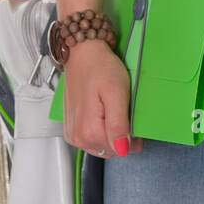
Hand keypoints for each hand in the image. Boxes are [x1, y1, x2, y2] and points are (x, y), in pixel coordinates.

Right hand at [62, 38, 141, 158]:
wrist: (82, 54)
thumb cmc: (100, 68)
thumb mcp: (117, 93)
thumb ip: (119, 124)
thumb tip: (123, 149)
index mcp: (89, 131)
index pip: (121, 149)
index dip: (131, 136)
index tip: (132, 117)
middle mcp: (78, 137)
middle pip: (110, 149)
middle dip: (120, 134)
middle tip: (122, 109)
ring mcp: (72, 134)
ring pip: (101, 146)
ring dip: (110, 132)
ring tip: (111, 108)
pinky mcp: (71, 129)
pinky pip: (91, 139)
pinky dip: (100, 129)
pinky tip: (101, 112)